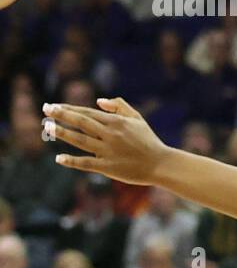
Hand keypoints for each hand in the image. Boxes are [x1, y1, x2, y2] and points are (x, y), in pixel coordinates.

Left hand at [43, 97, 169, 184]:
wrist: (161, 164)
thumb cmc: (148, 140)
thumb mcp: (137, 118)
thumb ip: (119, 106)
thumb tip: (98, 101)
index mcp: (117, 122)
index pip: (87, 112)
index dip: (69, 109)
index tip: (54, 106)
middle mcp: (111, 135)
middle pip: (81, 122)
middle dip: (62, 115)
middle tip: (46, 109)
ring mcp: (108, 151)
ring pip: (81, 140)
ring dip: (63, 133)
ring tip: (48, 127)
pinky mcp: (108, 167)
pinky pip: (86, 163)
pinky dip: (72, 161)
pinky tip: (59, 158)